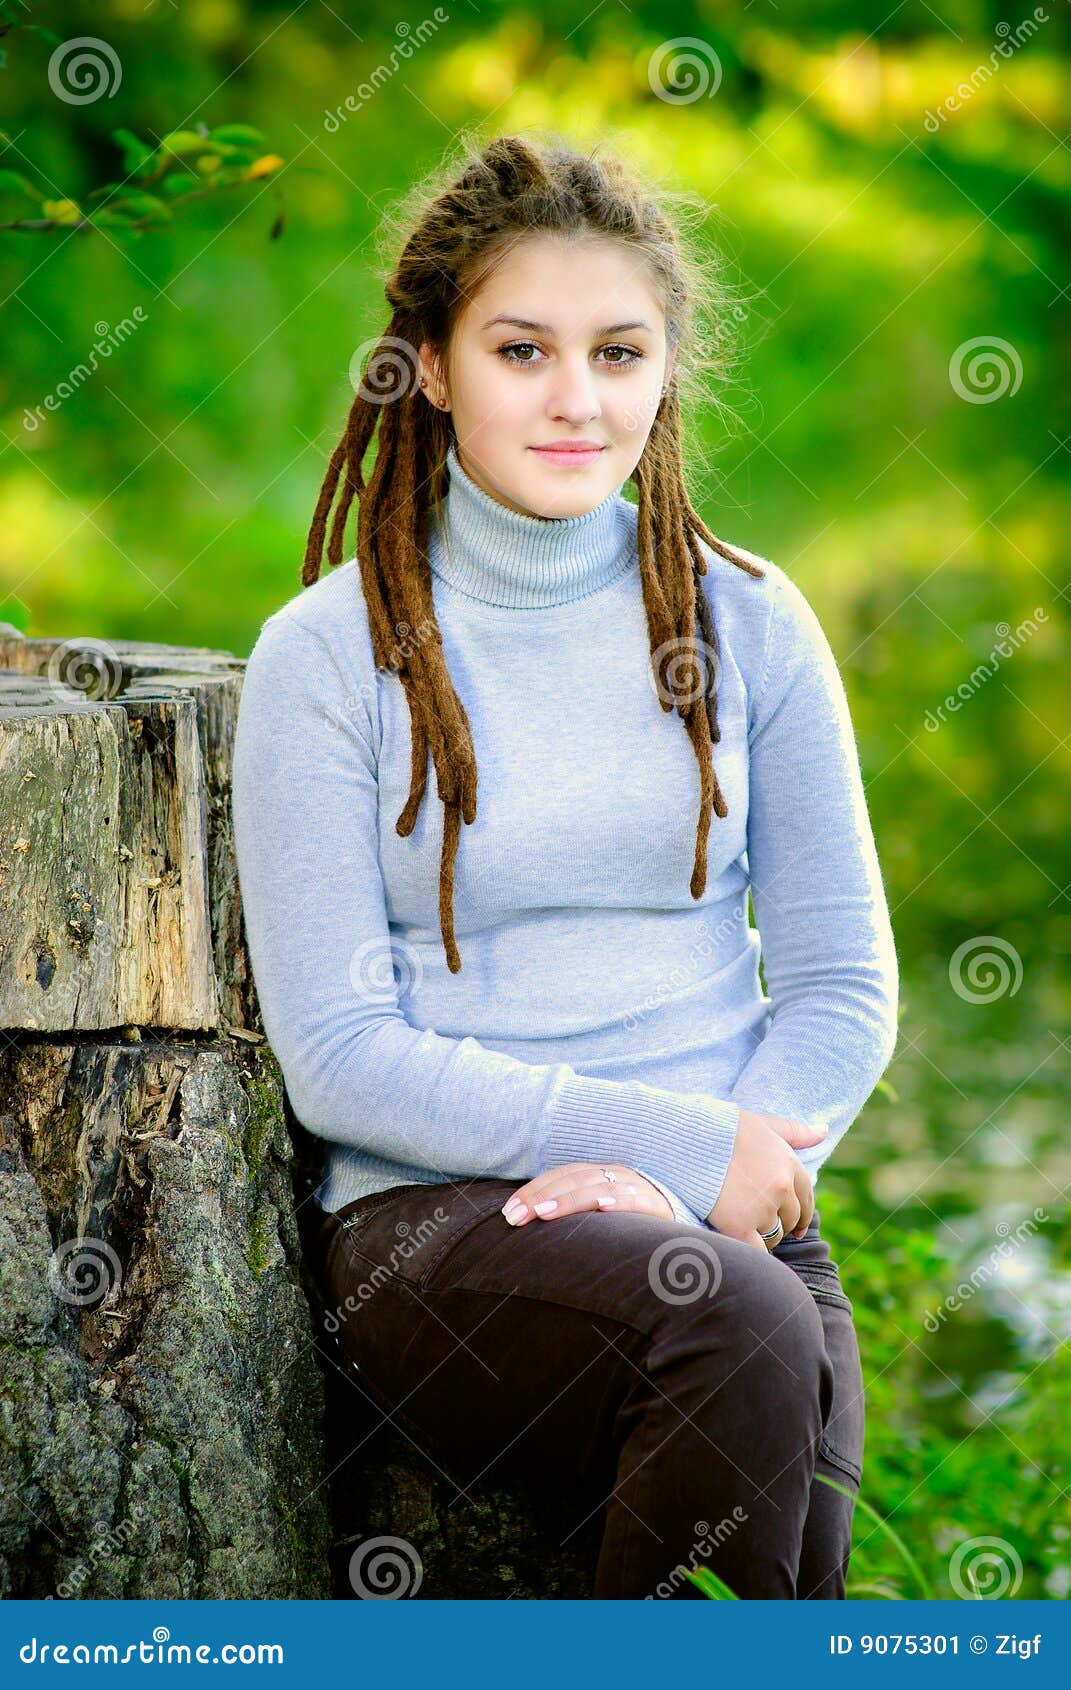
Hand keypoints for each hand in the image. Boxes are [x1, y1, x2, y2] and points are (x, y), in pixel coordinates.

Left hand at [500, 1162, 673, 1225]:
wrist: (682, 1230)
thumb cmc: (632, 1225)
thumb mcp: (599, 1216)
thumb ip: (572, 1214)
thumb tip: (527, 1224)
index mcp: (596, 1175)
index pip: (559, 1176)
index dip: (533, 1190)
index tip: (508, 1211)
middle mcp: (613, 1175)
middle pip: (572, 1180)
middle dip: (541, 1197)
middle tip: (515, 1217)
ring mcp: (635, 1186)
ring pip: (598, 1187)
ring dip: (570, 1199)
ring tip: (545, 1213)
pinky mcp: (657, 1203)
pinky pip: (637, 1200)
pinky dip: (620, 1201)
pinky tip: (604, 1209)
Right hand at [708, 1109, 827, 1250]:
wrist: (686, 1138)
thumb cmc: (720, 1128)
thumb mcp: (761, 1123)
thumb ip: (794, 1131)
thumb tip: (824, 1131)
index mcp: (789, 1163)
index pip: (807, 1197)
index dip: (801, 1213)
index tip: (794, 1225)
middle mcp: (781, 1187)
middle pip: (791, 1219)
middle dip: (778, 1223)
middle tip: (758, 1225)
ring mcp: (762, 1207)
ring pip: (773, 1236)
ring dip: (762, 1237)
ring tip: (742, 1231)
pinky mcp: (739, 1225)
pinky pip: (757, 1252)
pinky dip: (752, 1255)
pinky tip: (740, 1249)